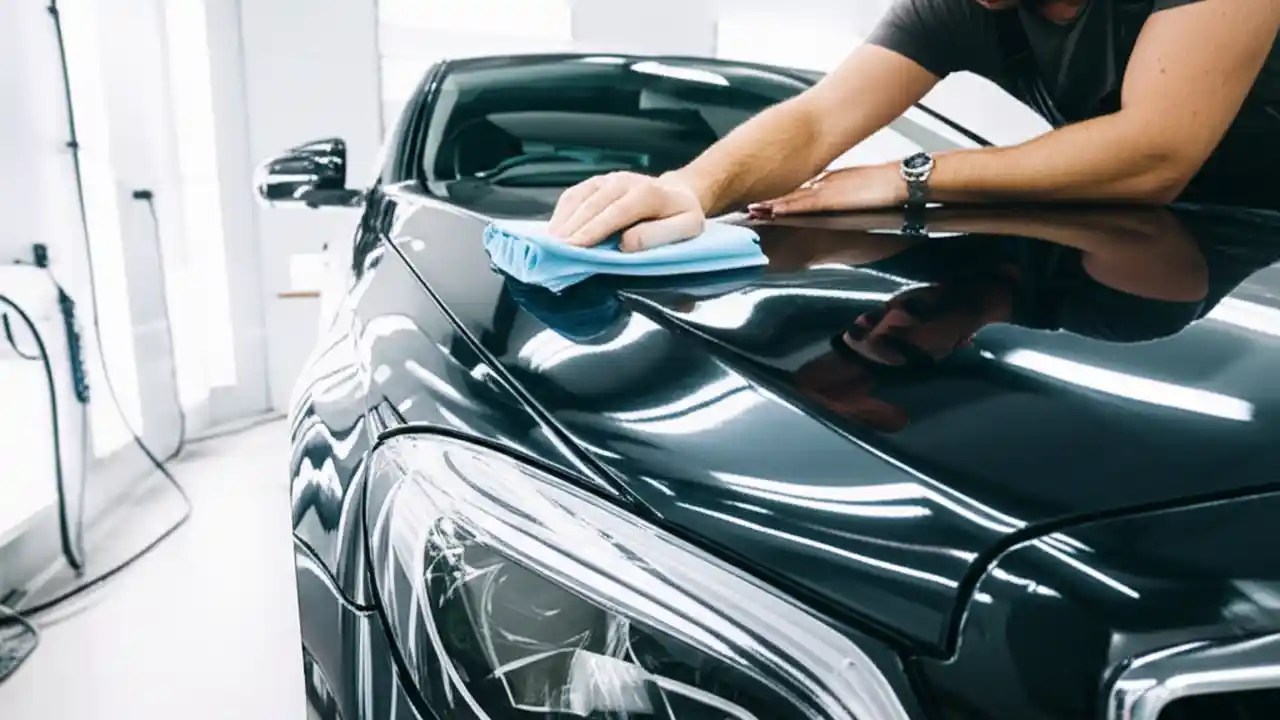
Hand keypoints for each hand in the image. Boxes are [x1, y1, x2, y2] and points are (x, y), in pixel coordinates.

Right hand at [548, 171, 705, 251]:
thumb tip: (627, 243)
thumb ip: (660, 235)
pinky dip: (561, 213)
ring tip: (550, 244)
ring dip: (563, 222)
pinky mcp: (596, 183)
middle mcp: (625, 181)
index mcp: (649, 193)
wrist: (678, 193)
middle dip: (572, 229)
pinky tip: (555, 232)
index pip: (617, 211)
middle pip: (593, 205)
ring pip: (579, 199)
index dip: (594, 229)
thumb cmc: (681, 216)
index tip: (574, 247)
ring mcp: (608, 179)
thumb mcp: (686, 228)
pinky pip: (573, 195)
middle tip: (554, 251)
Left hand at [748, 164, 906, 217]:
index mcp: (824, 182)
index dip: (774, 194)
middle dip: (765, 197)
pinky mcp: (829, 199)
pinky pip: (801, 204)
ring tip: (748, 208)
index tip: (755, 199)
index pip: (794, 189)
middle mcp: (819, 184)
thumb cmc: (881, 185)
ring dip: (768, 204)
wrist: (898, 181)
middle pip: (786, 191)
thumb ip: (831, 193)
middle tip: (743, 203)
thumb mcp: (850, 187)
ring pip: (789, 198)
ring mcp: (823, 191)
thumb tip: (819, 200)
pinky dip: (784, 207)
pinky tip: (769, 210)